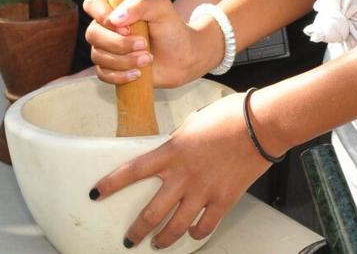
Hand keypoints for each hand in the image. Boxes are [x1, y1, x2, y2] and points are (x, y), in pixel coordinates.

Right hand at [84, 0, 210, 88]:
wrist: (182, 57)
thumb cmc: (171, 28)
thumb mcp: (161, 8)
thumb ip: (140, 4)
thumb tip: (115, 20)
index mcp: (114, 5)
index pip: (92, 4)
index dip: (103, 16)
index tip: (126, 26)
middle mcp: (106, 26)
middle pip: (92, 34)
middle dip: (119, 43)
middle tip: (144, 44)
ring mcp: (106, 48)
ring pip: (97, 56)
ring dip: (124, 60)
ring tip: (147, 58)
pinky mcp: (110, 68)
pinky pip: (102, 74)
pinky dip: (120, 75)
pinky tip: (138, 73)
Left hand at [92, 91, 268, 248]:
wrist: (260, 125)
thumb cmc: (230, 116)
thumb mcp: (192, 124)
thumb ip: (178, 143)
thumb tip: (173, 152)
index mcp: (171, 152)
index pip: (132, 171)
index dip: (110, 184)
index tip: (97, 193)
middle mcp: (183, 176)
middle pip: (151, 213)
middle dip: (136, 231)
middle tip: (129, 239)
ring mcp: (203, 191)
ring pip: (175, 226)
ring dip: (163, 239)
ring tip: (157, 244)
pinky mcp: (223, 200)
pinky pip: (204, 226)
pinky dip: (196, 233)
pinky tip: (192, 233)